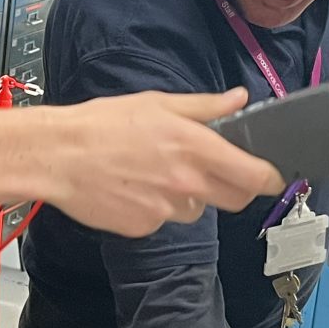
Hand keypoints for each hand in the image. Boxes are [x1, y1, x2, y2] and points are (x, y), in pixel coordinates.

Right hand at [47, 89, 283, 236]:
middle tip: (213, 171)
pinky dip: (155, 208)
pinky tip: (133, 188)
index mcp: (195, 147)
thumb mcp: (158, 103)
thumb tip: (238, 99)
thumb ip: (205, 106)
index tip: (271, 176)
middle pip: (235, 199)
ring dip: (187, 196)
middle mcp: (187, 182)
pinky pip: (163, 220)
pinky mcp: (145, 228)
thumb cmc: (102, 125)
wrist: (57, 157)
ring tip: (154, 174)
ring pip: (195, 209)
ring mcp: (166, 209)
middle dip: (233, 188)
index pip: (254, 175)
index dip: (269, 178)